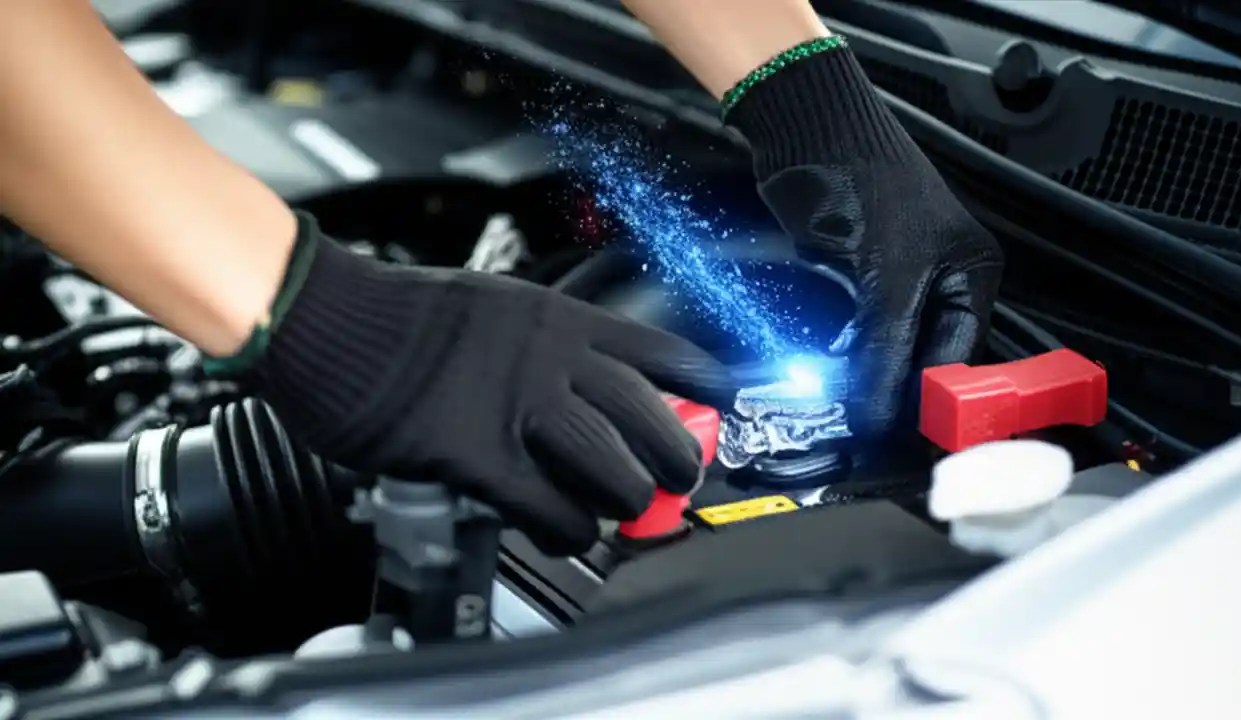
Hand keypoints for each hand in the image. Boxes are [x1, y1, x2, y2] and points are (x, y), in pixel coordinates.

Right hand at [251, 216, 734, 555]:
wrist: (324, 316)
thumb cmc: (398, 315)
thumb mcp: (494, 305)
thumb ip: (546, 343)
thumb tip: (587, 383)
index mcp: (556, 317)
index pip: (657, 348)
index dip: (704, 381)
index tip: (728, 402)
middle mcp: (548, 357)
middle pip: (648, 414)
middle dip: (679, 455)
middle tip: (681, 479)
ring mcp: (512, 404)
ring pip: (609, 464)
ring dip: (629, 497)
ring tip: (627, 510)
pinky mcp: (471, 451)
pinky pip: (544, 505)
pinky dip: (568, 529)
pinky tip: (567, 531)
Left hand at [727, 45, 1002, 437]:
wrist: (807, 130)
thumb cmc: (863, 176)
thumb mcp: (888, 277)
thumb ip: (884, 350)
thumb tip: (877, 412)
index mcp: (971, 273)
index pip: (958, 356)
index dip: (930, 399)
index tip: (901, 435)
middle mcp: (938, 278)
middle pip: (922, 356)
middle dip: (894, 392)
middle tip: (867, 429)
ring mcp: (893, 277)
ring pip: (885, 348)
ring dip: (864, 377)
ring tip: (844, 411)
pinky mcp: (852, 276)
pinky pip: (852, 331)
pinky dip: (841, 355)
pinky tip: (827, 374)